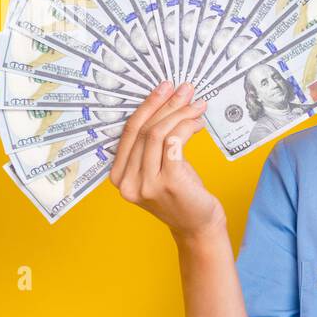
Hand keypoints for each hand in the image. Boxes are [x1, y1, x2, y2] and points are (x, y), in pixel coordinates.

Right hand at [109, 81, 224, 240]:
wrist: (197, 227)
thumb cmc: (181, 196)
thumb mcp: (158, 170)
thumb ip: (152, 147)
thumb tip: (165, 105)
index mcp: (118, 176)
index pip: (129, 132)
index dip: (147, 106)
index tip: (163, 89)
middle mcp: (127, 182)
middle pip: (144, 130)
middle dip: (166, 105)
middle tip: (184, 89)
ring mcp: (146, 184)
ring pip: (159, 134)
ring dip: (180, 114)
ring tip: (197, 105)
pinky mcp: (168, 183)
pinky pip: (174, 143)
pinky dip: (187, 127)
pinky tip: (198, 122)